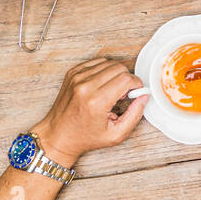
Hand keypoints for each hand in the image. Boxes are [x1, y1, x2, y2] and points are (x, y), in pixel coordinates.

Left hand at [31, 58, 146, 166]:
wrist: (57, 135)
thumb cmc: (83, 137)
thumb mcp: (115, 135)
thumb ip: (134, 115)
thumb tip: (143, 97)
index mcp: (96, 101)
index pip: (126, 79)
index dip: (136, 84)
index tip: (134, 92)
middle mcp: (85, 86)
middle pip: (119, 68)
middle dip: (127, 79)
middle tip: (122, 93)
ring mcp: (77, 78)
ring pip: (109, 62)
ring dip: (115, 74)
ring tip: (111, 89)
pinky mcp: (72, 73)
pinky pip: (97, 62)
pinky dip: (104, 70)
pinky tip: (102, 84)